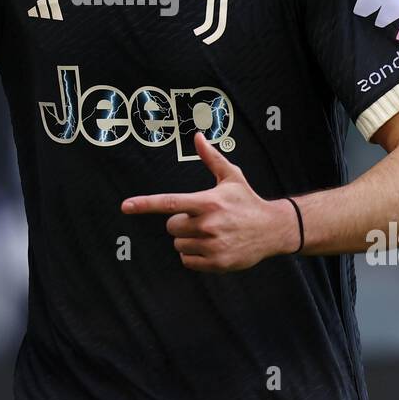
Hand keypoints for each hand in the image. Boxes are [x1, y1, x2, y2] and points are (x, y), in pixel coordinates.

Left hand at [122, 132, 298, 271]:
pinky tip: (211, 246)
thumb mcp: (231, 177)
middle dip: (180, 223)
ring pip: (178, 245)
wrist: (272, 229)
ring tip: (210, 233)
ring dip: (188, 240)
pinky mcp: (216, 263)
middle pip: (171, 226)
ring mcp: (212, 245)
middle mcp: (208, 224)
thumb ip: (211, 157)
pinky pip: (187, 261)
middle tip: (200, 219)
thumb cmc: (247, 201)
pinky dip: (194, 255)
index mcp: (208, 202)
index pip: (170, 203)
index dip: (145, 204)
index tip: (126, 206)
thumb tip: (197, 136)